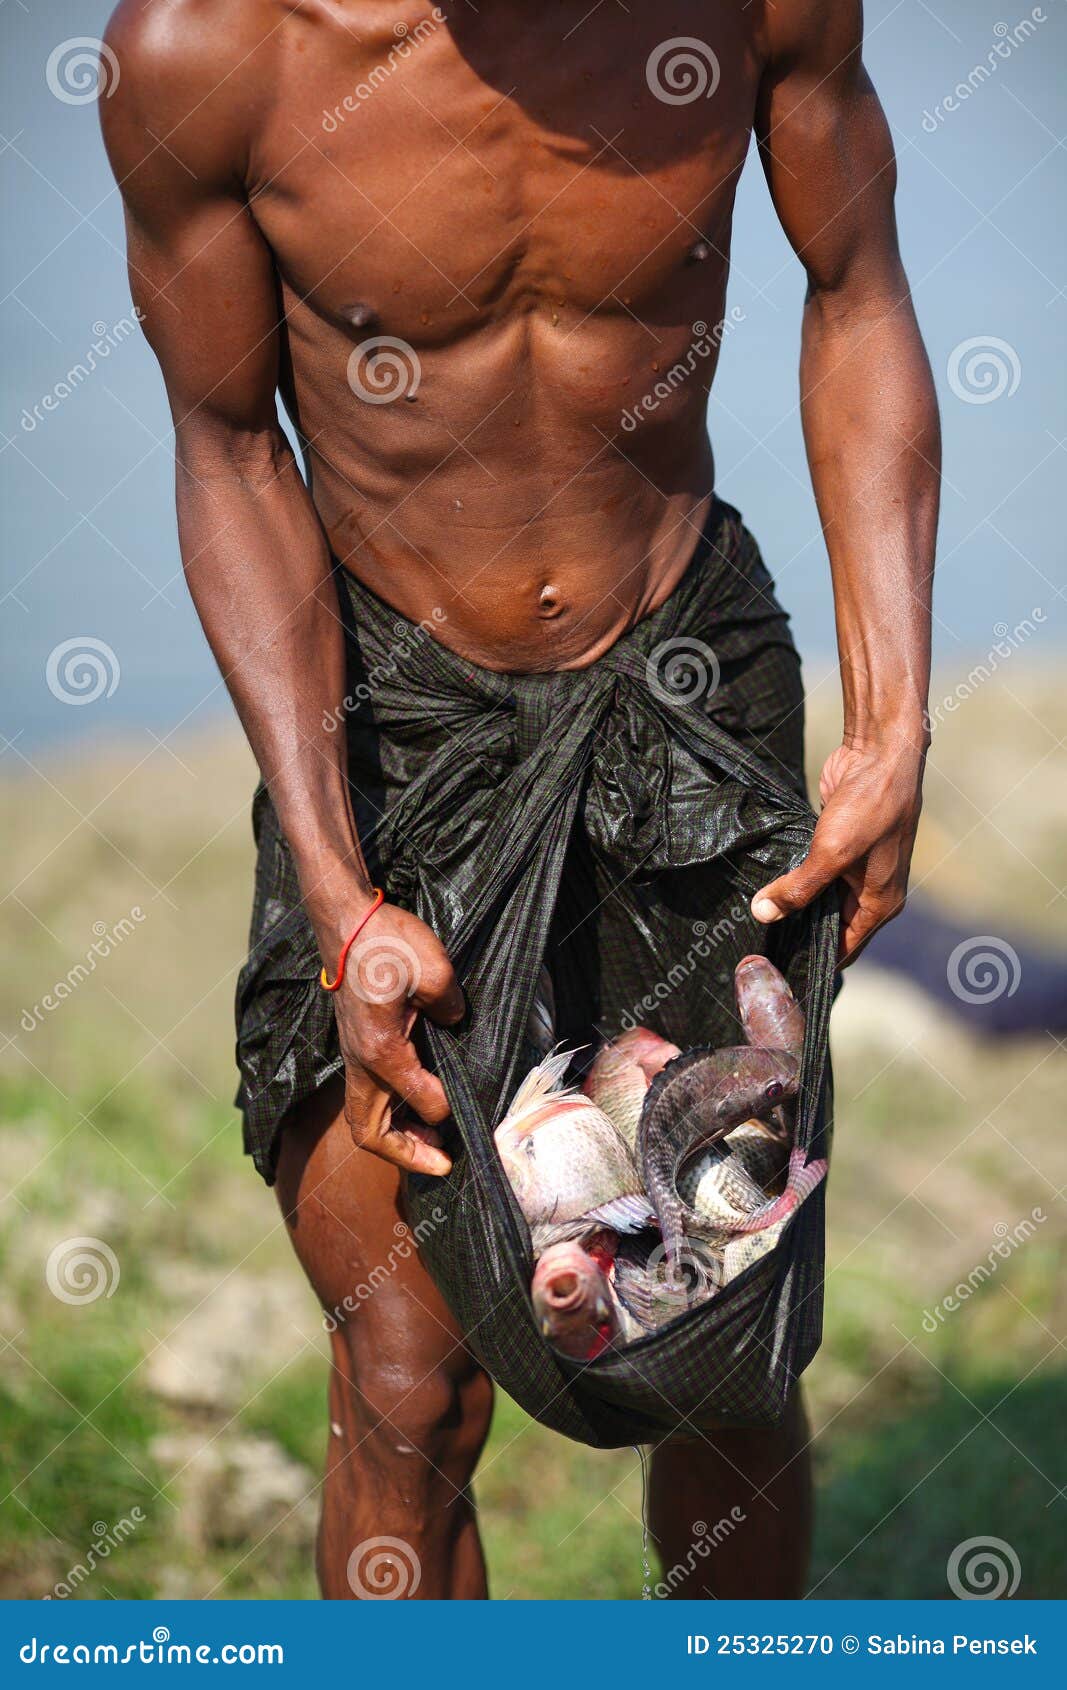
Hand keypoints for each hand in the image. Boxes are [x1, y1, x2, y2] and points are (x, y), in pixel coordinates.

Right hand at [326, 900, 463, 1174]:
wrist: (346, 922)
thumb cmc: (385, 941)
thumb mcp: (434, 968)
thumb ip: (451, 1006)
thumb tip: (456, 1024)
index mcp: (381, 1049)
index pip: (420, 1099)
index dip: (448, 1108)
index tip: (472, 1104)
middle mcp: (361, 1062)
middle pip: (370, 1131)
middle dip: (405, 1155)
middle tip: (442, 1164)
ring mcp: (353, 1056)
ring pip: (364, 1118)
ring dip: (395, 1139)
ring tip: (431, 1145)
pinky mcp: (355, 1046)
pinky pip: (366, 1096)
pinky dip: (389, 1114)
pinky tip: (417, 1108)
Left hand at [750, 734, 926, 966]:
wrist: (880, 754)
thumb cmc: (869, 806)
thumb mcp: (832, 853)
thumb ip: (799, 888)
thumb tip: (763, 914)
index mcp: (880, 903)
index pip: (845, 949)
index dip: (815, 961)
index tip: (780, 969)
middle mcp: (872, 892)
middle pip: (831, 927)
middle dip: (800, 935)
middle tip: (760, 946)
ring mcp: (857, 868)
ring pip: (821, 900)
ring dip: (795, 906)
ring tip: (758, 920)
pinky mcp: (840, 847)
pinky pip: (815, 874)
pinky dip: (795, 881)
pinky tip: (768, 887)